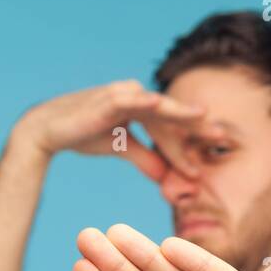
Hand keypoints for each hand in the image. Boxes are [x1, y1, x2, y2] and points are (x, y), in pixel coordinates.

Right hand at [13, 80, 205, 181]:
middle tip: (222, 135)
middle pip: (171, 113)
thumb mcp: (121, 148)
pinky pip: (133, 101)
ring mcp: (122, 93)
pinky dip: (149, 103)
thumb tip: (166, 176)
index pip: (169, 126)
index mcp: (139, 106)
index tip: (207, 159)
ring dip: (180, 116)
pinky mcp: (108, 98)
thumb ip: (145, 158)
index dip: (187, 143)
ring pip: (158, 107)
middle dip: (196, 126)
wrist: (48, 131)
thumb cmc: (83, 135)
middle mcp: (134, 94)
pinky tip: (163, 105)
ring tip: (203, 119)